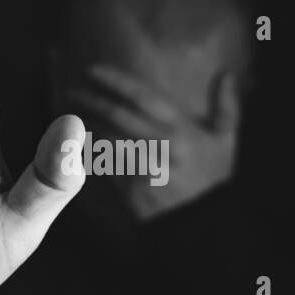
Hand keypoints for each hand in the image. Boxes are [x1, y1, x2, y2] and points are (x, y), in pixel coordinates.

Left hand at [64, 64, 239, 220]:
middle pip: (116, 115)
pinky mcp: (128, 186)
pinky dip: (86, 150)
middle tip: (71, 91)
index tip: (93, 71)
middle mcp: (159, 145)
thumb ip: (226, 106)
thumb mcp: (226, 141)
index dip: (115, 81)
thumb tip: (227, 74)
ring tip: (68, 114)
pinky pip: (102, 163)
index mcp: (180, 129)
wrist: (200, 223)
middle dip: (90, 100)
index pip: (142, 97)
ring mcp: (141, 167)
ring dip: (83, 124)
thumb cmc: (212, 178)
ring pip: (104, 138)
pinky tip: (75, 141)